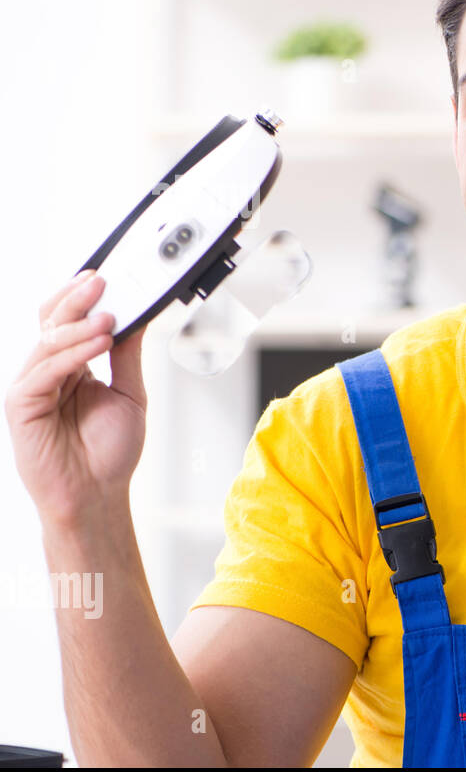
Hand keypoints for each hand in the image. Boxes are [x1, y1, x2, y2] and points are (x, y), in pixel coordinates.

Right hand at [5, 270, 148, 527]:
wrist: (98, 495)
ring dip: (79, 326)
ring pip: (47, 342)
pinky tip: (97, 345)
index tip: (105, 276)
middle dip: (76, 299)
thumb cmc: (110, 452)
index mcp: (71, 365)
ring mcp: (32, 386)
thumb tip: (137, 318)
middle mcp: (48, 371)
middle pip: (52, 323)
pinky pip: (44, 371)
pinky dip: (72, 355)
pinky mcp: (21, 405)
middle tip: (102, 282)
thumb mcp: (130, 394)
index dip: (80, 297)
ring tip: (108, 318)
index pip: (67, 320)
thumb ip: (128, 356)